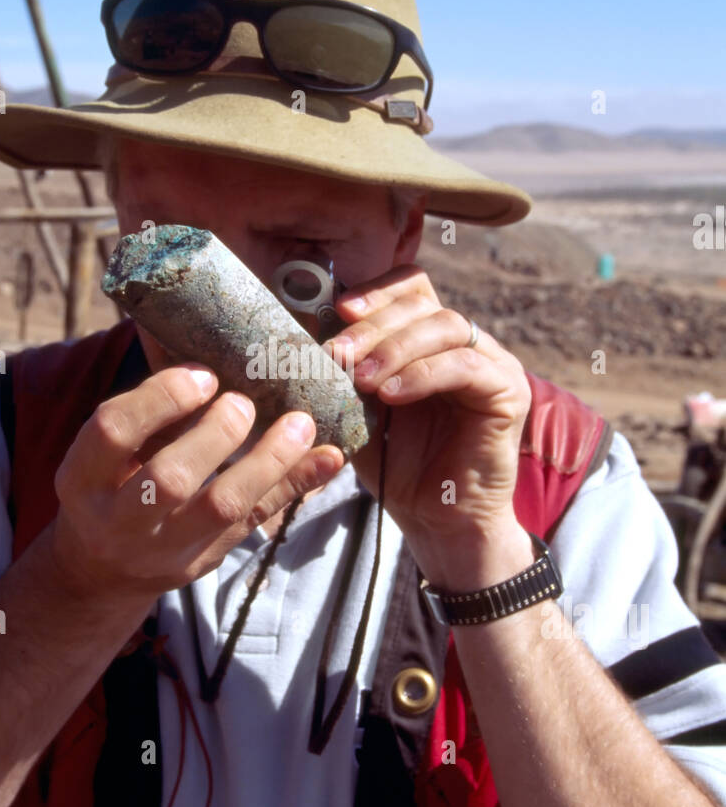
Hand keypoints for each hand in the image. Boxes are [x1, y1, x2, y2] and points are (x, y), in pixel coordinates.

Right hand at [50, 363, 342, 600]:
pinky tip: (329, 458)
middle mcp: (118, 519)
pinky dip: (296, 486)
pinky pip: (256, 522)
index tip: (202, 374)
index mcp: (82, 478)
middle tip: (245, 402)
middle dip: (217, 433)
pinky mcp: (203, 560)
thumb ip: (144, 408)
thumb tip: (189, 334)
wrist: (100, 570)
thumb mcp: (103, 452)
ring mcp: (163, 548)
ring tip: (301, 423)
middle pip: (169, 478)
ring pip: (221, 507)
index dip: (160, 397)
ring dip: (269, 460)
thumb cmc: (107, 486)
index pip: (113, 431)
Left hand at [324, 265, 532, 579]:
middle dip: (373, 326)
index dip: (376, 292)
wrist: (436, 520)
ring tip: (360, 380)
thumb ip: (342, 370)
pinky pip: (465, 366)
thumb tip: (298, 334)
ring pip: (445, 325)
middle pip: (422, 304)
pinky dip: (423, 374)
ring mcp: (492, 363)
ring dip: (394, 348)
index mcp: (431, 339)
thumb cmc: (397, 465)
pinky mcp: (508, 391)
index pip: (410, 286)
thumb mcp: (359, 408)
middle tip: (336, 355)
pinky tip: (392, 395)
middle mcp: (466, 343)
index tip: (338, 312)